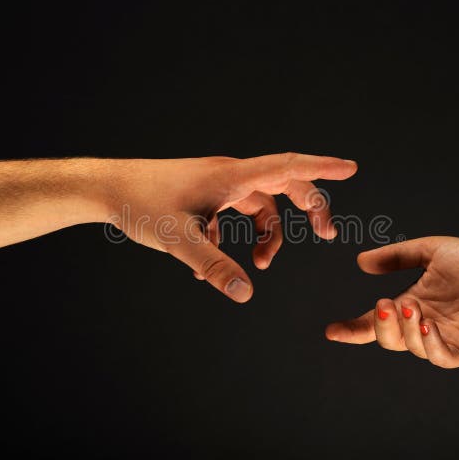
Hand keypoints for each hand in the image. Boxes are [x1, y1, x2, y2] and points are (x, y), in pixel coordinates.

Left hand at [103, 153, 357, 302]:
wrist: (108, 188)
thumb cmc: (142, 204)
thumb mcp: (181, 241)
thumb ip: (215, 267)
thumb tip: (246, 293)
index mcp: (232, 176)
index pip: (288, 166)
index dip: (322, 167)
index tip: (350, 168)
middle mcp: (230, 175)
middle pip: (285, 184)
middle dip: (309, 208)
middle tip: (327, 234)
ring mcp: (218, 184)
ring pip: (260, 204)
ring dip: (268, 234)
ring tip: (259, 265)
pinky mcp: (205, 194)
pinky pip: (234, 214)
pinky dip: (233, 239)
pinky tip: (209, 268)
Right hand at [325, 237, 458, 367]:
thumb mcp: (430, 251)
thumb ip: (397, 257)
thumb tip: (361, 261)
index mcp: (410, 304)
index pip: (374, 321)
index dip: (353, 329)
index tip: (332, 331)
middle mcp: (422, 325)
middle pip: (388, 338)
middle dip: (379, 326)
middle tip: (384, 303)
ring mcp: (442, 339)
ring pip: (410, 347)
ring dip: (404, 329)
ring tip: (410, 306)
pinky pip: (441, 357)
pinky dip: (429, 345)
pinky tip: (427, 324)